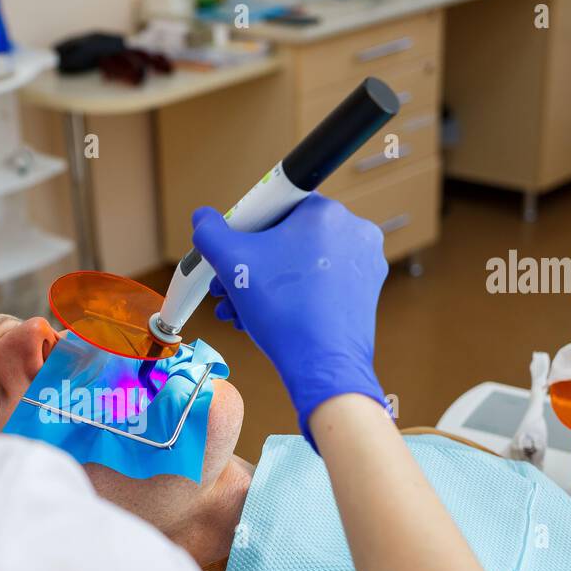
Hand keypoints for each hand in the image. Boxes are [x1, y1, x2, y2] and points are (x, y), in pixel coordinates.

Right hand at [191, 194, 388, 444]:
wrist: (323, 366)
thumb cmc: (284, 312)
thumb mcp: (232, 264)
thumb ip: (211, 233)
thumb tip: (203, 218)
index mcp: (325, 212)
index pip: (276, 204)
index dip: (248, 228)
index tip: (233, 250)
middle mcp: (353, 230)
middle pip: (289, 237)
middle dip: (253, 263)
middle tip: (228, 286)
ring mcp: (364, 262)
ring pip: (304, 263)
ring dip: (268, 283)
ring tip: (241, 309)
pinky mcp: (367, 290)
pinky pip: (322, 283)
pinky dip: (294, 295)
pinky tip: (268, 317)